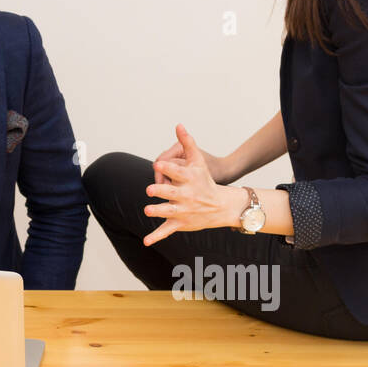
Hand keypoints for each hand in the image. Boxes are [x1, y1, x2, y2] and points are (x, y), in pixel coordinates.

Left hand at [142, 124, 242, 244]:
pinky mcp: (180, 223)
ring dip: (159, 211)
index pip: (178, 172)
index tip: (157, 164)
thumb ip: (187, 143)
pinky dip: (156, 237)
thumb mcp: (198, 161)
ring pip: (169, 212)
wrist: (222, 206)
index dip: (168, 169)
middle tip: (150, 189)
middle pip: (173, 193)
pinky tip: (145, 241)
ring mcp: (184, 210)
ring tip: (148, 210)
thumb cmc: (205, 180)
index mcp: (190, 179)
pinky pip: (167, 230)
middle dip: (162, 191)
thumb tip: (178, 125)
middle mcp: (187, 195)